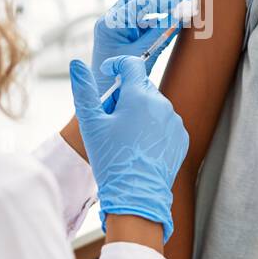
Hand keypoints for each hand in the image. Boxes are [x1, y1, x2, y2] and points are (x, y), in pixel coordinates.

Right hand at [68, 54, 189, 243]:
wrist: (136, 195)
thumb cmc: (111, 159)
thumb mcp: (90, 124)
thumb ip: (83, 90)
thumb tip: (76, 63)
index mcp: (139, 96)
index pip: (131, 64)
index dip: (116, 65)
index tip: (108, 74)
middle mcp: (162, 104)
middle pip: (141, 87)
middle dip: (126, 96)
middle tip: (111, 121)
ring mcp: (175, 122)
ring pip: (154, 106)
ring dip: (140, 112)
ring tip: (126, 139)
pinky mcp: (181, 138)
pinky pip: (165, 124)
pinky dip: (153, 129)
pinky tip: (141, 147)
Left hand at [92, 0, 193, 104]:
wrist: (104, 95)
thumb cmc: (119, 80)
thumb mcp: (144, 55)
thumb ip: (162, 33)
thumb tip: (181, 14)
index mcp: (111, 24)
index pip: (140, 2)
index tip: (185, 0)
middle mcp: (111, 19)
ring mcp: (116, 24)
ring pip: (140, 2)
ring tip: (183, 0)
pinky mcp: (124, 30)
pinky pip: (142, 15)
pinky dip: (158, 12)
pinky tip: (174, 14)